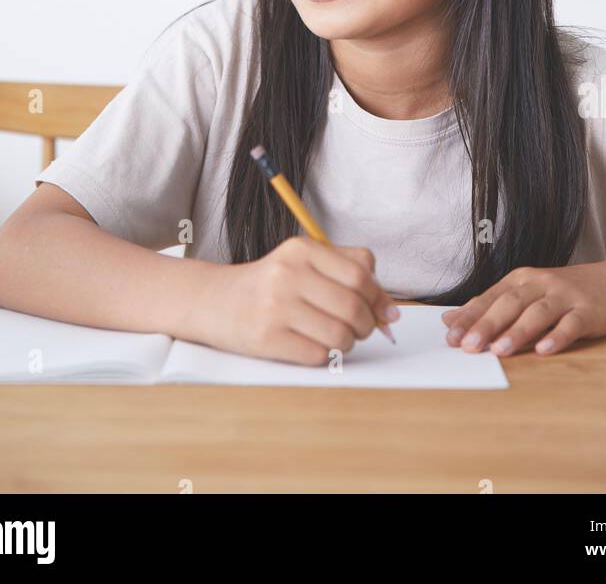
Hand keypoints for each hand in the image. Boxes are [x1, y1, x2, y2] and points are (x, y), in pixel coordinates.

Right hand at [210, 236, 400, 365]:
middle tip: (359, 328)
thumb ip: (349, 272)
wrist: (215, 301)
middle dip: (366, 325)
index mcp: (302, 249)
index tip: (382, 311)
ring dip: (347, 343)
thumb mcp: (305, 262)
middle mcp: (288, 274)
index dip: (378, 298)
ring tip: (337, 338)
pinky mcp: (266, 338)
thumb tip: (390, 311)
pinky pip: (318, 354)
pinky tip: (313, 345)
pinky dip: (325, 355)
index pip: (360, 275)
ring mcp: (276, 307)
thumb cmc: (271, 284)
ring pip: (339, 334)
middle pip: (353, 306)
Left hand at [441, 259, 605, 356]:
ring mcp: (566, 296)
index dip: (470, 316)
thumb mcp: (527, 293)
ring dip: (518, 332)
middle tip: (469, 346)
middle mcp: (541, 283)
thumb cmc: (563, 294)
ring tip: (499, 351)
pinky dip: (557, 337)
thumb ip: (491, 306)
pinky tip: (543, 350)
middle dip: (488, 324)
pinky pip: (571, 325)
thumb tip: (450, 320)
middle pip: (510, 303)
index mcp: (522, 279)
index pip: (490, 297)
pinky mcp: (588, 312)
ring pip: (538, 313)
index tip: (450, 336)